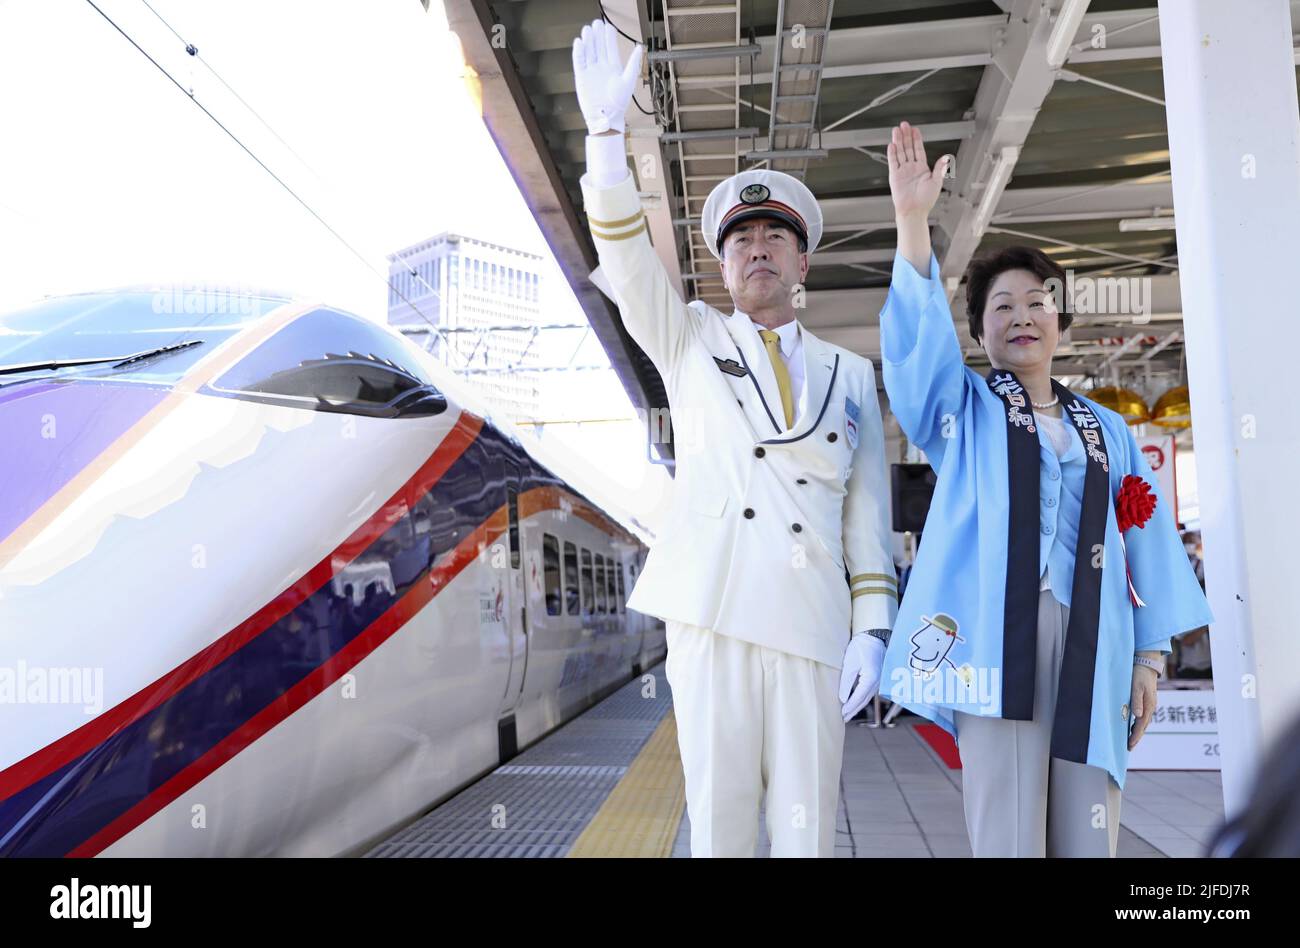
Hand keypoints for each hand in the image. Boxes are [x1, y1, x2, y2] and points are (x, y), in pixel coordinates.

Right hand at [571, 18, 643, 135]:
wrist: (606, 118)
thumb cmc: (619, 103)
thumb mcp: (628, 81)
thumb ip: (633, 64)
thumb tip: (639, 47)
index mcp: (613, 67)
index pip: (610, 48)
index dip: (609, 37)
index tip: (608, 27)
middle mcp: (601, 67)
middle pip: (598, 47)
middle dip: (597, 36)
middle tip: (596, 24)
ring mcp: (591, 72)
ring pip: (588, 52)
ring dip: (588, 41)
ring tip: (587, 30)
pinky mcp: (581, 77)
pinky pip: (579, 62)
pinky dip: (578, 52)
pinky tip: (579, 42)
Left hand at [839, 634, 886, 722]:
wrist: (874, 636)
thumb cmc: (861, 647)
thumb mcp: (850, 663)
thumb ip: (846, 682)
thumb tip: (842, 699)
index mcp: (870, 679)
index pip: (858, 698)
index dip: (849, 707)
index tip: (840, 715)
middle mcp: (877, 682)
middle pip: (863, 701)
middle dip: (853, 711)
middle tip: (843, 719)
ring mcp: (878, 681)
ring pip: (866, 698)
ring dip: (856, 707)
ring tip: (847, 714)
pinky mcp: (877, 678)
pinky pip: (868, 692)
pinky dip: (860, 699)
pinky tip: (854, 702)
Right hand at [887, 121, 949, 219]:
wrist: (914, 211)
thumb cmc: (925, 200)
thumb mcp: (936, 182)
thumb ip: (939, 168)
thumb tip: (945, 158)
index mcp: (921, 168)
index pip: (918, 150)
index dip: (917, 139)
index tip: (915, 130)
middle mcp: (911, 168)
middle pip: (908, 148)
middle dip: (906, 136)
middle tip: (904, 125)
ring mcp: (902, 171)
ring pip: (900, 152)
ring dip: (898, 141)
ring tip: (896, 131)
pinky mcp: (895, 176)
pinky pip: (893, 162)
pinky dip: (892, 154)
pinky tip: (892, 145)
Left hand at [1128, 665, 1157, 749]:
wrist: (1146, 664)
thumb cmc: (1139, 675)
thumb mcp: (1136, 687)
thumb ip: (1136, 701)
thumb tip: (1138, 715)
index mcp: (1149, 706)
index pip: (1141, 725)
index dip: (1135, 736)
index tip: (1130, 745)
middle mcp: (1150, 707)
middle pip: (1143, 726)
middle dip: (1136, 737)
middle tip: (1129, 747)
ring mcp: (1149, 705)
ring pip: (1143, 722)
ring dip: (1137, 731)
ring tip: (1129, 740)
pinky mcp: (1146, 701)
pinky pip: (1142, 716)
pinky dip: (1138, 724)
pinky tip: (1132, 726)